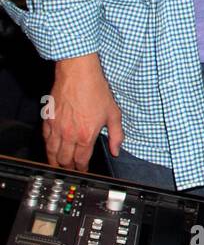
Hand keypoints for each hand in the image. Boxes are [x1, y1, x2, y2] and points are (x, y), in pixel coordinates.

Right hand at [45, 54, 123, 171]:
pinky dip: (47, 146)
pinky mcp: (48, 119)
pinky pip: (45, 138)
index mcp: (86, 135)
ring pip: (52, 151)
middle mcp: (69, 134)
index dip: (82, 168)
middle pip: (65, 159)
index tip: (83, 170)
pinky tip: (50, 147)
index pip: (82, 160)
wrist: (78, 74)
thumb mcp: (114, 113)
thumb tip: (116, 150)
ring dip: (54, 161)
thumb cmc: (96, 90)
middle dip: (68, 168)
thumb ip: (116, 135)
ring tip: (57, 165)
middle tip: (70, 170)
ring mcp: (56, 127)